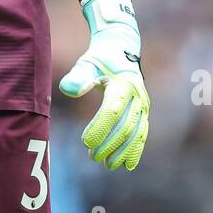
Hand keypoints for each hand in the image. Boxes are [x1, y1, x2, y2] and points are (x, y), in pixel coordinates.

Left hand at [59, 0, 149, 170]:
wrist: (121, 47)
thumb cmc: (100, 57)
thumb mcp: (87, 62)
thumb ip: (78, 76)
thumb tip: (68, 90)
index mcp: (124, 84)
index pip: (112, 111)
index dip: (100, 128)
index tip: (85, 142)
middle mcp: (137, 96)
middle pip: (125, 126)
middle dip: (110, 144)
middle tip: (92, 157)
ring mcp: (143, 104)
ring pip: (136, 133)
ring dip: (123, 151)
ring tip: (108, 165)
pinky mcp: (144, 111)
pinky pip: (142, 133)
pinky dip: (136, 150)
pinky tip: (127, 166)